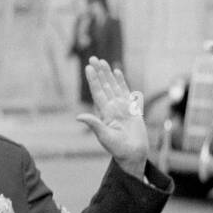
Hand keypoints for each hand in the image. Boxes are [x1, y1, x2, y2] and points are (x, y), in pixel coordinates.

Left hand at [75, 57, 148, 177]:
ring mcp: (121, 107)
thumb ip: (94, 124)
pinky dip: (122, 82)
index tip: (88, 68)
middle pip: (104, 86)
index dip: (93, 80)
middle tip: (93, 58)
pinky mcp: (132, 109)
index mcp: (104, 113)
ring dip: (108, 74)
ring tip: (103, 61)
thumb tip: (78, 117)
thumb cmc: (118, 148)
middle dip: (99, 72)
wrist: (133, 154)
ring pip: (114, 86)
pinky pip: (126, 92)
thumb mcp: (104, 136)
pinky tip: (117, 72)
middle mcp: (111, 107)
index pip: (97, 92)